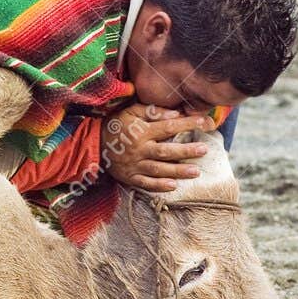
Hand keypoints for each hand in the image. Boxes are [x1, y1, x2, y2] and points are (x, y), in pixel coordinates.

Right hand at [100, 103, 218, 192]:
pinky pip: (145, 183)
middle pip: (166, 151)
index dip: (187, 124)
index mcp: (141, 130)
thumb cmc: (116, 125)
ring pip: (159, 169)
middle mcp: (139, 148)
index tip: (205, 123)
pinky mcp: (130, 177)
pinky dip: (159, 186)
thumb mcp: (130, 112)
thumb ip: (152, 111)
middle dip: (186, 151)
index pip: (168, 127)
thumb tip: (175, 114)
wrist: (92, 143)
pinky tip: (173, 186)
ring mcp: (134, 164)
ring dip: (178, 171)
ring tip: (196, 172)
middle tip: (204, 150)